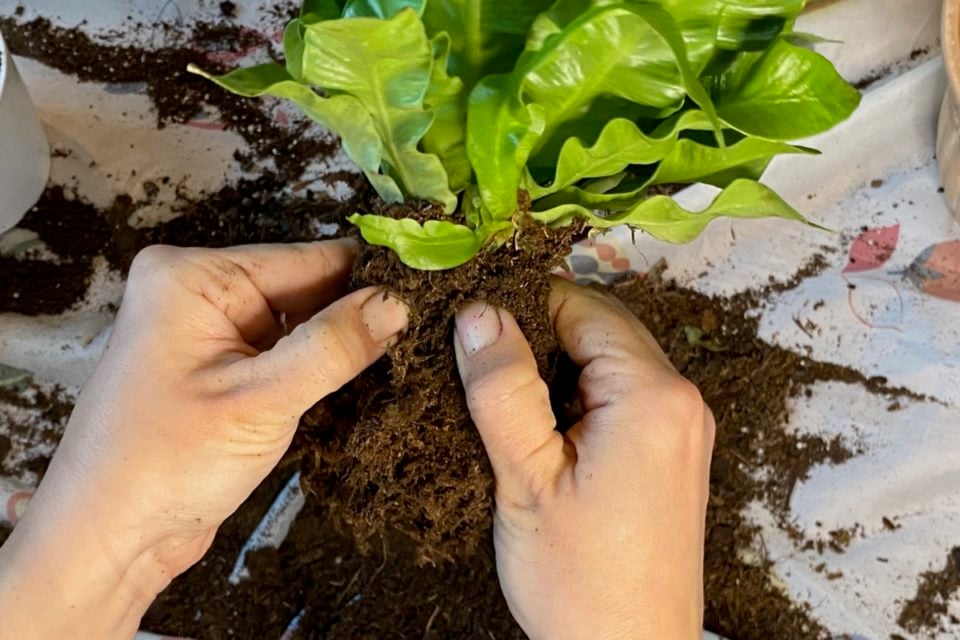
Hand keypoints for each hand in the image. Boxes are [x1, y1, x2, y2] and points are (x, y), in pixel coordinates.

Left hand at [0, 240, 407, 639]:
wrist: (108, 539)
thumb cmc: (163, 465)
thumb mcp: (260, 401)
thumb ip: (334, 347)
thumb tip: (398, 302)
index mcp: (194, 277)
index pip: (307, 260)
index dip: (369, 278)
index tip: (430, 293)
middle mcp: (200, 293)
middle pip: (305, 290)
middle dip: (356, 316)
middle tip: (425, 337)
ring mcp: (210, 333)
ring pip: (300, 325)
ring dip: (340, 348)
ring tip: (404, 361)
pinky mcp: (220, 370)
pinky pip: (283, 355)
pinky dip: (318, 370)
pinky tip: (361, 384)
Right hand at [454, 278, 714, 639]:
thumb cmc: (581, 580)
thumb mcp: (527, 480)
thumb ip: (503, 389)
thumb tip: (478, 311)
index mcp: (652, 394)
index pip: (581, 305)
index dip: (521, 307)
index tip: (472, 332)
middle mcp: (682, 399)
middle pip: (600, 327)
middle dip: (539, 336)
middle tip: (482, 371)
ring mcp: (684, 427)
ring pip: (609, 360)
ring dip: (557, 368)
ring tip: (507, 405)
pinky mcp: (674, 453)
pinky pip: (623, 396)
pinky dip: (579, 396)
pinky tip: (544, 431)